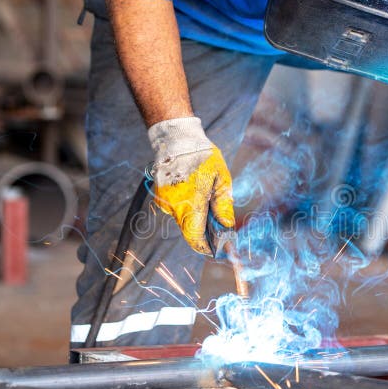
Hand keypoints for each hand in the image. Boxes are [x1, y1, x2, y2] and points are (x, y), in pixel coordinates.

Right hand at [148, 117, 234, 254]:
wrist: (177, 139)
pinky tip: (192, 191)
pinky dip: (186, 206)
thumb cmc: (203, 157)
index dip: (205, 246)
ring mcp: (165, 202)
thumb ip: (223, 207)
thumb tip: (227, 227)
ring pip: (182, 220)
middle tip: (216, 226)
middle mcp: (174, 206)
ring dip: (195, 217)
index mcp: (191, 202)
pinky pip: (176, 209)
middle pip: (189, 230)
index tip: (215, 249)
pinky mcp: (160, 197)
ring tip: (204, 198)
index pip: (195, 236)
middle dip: (202, 232)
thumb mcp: (221, 180)